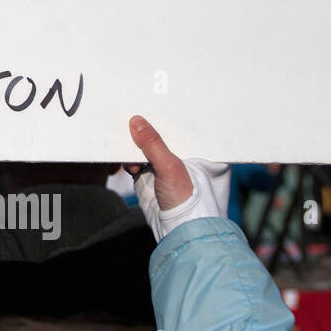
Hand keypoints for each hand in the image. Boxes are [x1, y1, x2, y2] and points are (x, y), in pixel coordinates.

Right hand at [125, 115, 230, 241]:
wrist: (177, 227)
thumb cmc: (186, 197)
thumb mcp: (170, 166)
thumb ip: (153, 144)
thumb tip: (136, 120)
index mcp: (200, 148)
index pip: (183, 124)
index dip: (167, 114)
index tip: (149, 102)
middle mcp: (185, 153)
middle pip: (161, 133)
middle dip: (145, 131)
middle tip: (131, 125)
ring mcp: (168, 164)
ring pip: (147, 145)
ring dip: (135, 149)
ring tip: (132, 161)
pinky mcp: (154, 173)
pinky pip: (139, 158)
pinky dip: (131, 160)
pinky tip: (130, 167)